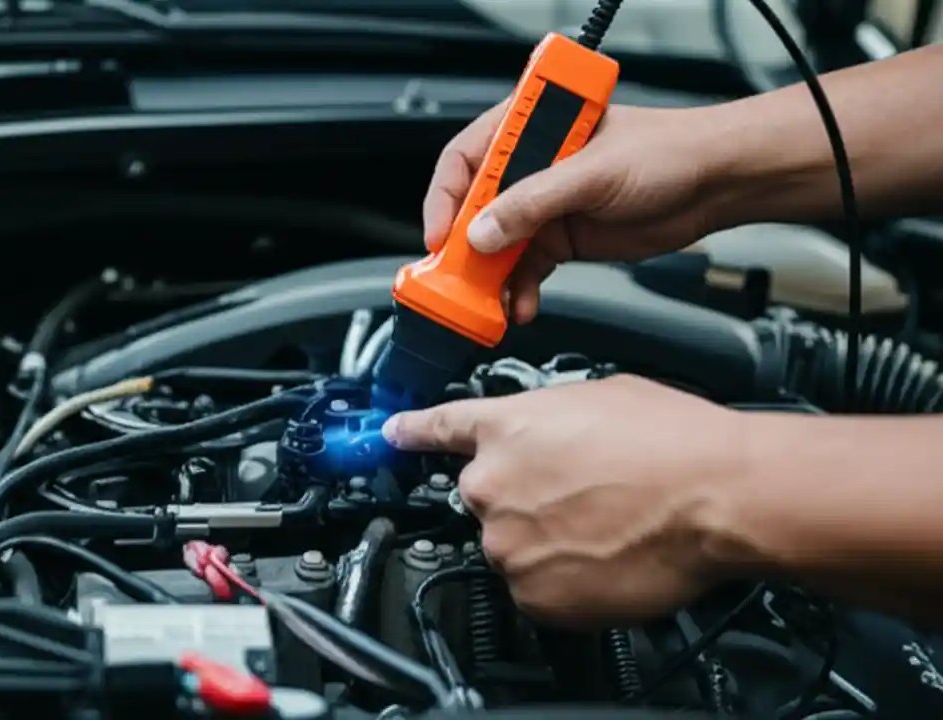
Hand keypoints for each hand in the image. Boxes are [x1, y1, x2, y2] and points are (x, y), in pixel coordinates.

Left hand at [382, 375, 749, 626]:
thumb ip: (550, 417)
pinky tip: (604, 557)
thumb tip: (552, 434)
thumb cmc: (675, 442)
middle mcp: (490, 484)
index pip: (437, 428)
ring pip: (511, 545)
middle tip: (580, 498)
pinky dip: (563, 581)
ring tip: (604, 528)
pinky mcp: (532, 594)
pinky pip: (535, 589)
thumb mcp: (600, 397)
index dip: (412, 432)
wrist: (716, 496)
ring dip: (545, 541)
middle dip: (523, 498)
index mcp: (504, 427)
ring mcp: (506, 543)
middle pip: (486, 496)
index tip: (392, 435)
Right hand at [423, 104, 723, 323]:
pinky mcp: (561, 239)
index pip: (465, 159)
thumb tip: (483, 232)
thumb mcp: (592, 174)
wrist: (715, 185)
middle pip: (473, 209)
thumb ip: (533, 203)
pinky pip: (524, 270)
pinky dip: (517, 291)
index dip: (445, 197)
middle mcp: (530, 168)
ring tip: (487, 302)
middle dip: (462, 247)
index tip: (441, 234)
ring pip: (496, 246)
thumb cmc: (668, 152)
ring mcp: (544, 207)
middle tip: (455, 278)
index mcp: (531, 130)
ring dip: (488, 278)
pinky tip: (519, 307)